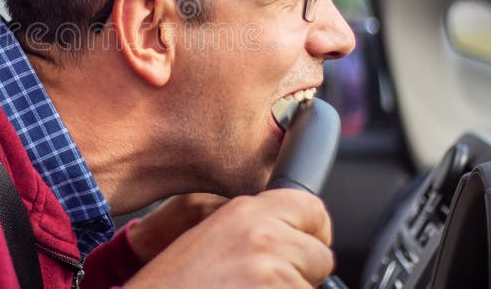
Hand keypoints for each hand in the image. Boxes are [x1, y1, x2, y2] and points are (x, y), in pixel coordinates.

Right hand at [124, 189, 333, 287]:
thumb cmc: (170, 284)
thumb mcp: (209, 238)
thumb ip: (254, 229)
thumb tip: (299, 237)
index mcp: (245, 212)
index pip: (312, 209)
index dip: (313, 233)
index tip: (307, 247)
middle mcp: (263, 237)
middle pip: (320, 256)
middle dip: (301, 274)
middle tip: (262, 283)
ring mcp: (272, 275)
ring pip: (310, 288)